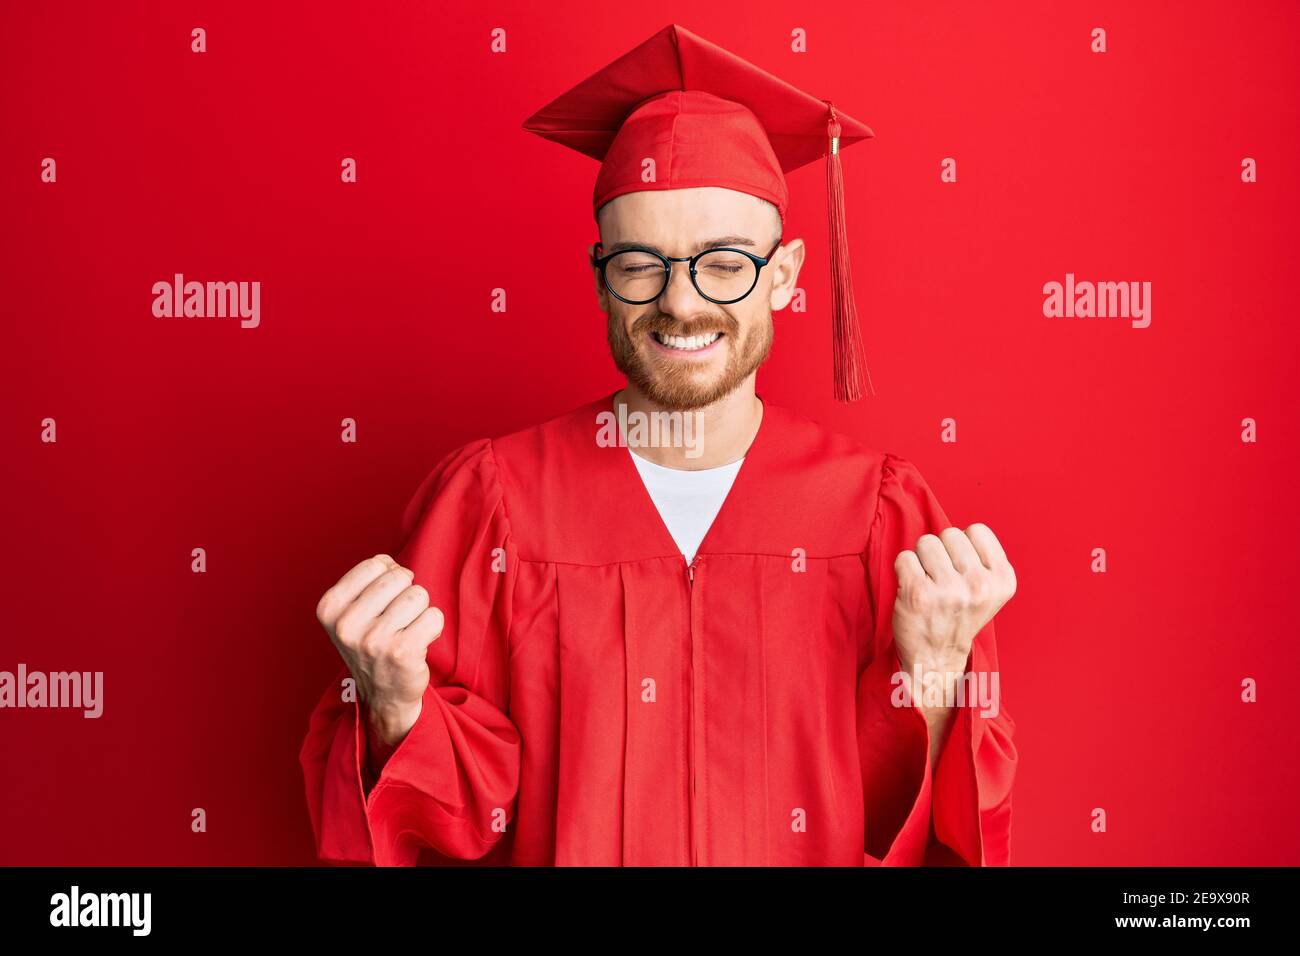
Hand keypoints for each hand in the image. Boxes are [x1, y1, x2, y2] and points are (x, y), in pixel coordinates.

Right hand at [315, 554, 444, 745]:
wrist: (383, 694)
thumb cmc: (373, 643)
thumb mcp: (355, 609)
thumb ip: (370, 578)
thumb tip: (389, 562)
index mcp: (329, 607)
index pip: (375, 565)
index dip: (388, 578)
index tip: (383, 603)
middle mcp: (346, 624)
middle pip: (399, 577)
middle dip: (406, 594)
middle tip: (397, 621)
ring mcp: (373, 640)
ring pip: (419, 595)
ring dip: (420, 612)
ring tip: (406, 632)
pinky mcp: (401, 652)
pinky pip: (434, 616)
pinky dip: (433, 627)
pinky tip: (418, 644)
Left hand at [891, 524, 1014, 712]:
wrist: (935, 658)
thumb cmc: (959, 615)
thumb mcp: (989, 589)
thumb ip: (981, 557)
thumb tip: (959, 530)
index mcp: (1003, 580)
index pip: (977, 530)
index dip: (964, 546)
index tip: (962, 570)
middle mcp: (979, 585)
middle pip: (949, 533)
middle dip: (942, 552)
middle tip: (943, 580)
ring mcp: (948, 590)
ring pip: (926, 542)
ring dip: (922, 560)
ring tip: (929, 584)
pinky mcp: (917, 593)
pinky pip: (904, 557)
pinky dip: (904, 570)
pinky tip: (914, 590)